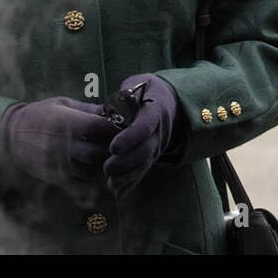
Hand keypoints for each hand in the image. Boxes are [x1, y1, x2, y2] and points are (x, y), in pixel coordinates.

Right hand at [0, 96, 116, 206]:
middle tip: (118, 146)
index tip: (122, 127)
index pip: (103, 128)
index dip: (116, 128)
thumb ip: (89, 109)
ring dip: (102, 165)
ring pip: (93, 171)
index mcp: (70, 123)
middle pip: (101, 152)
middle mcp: (66, 145)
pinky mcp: (56, 178)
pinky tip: (94, 170)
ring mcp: (60, 164)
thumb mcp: (64, 105)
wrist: (11, 135)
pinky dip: (91, 180)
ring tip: (107, 157)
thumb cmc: (42, 115)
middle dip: (112, 150)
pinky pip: (81, 186)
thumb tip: (115, 111)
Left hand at [103, 73, 180, 199]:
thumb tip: (121, 97)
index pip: (146, 125)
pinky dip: (131, 184)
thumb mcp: (141, 82)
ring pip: (145, 164)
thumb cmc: (147, 91)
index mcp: (156, 110)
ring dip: (128, 176)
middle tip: (107, 168)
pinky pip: (143, 172)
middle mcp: (159, 131)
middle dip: (126, 161)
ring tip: (110, 183)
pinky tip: (117, 194)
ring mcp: (157, 146)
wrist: (170, 104)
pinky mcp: (152, 157)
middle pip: (146, 149)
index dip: (131, 137)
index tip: (114, 146)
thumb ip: (129, 90)